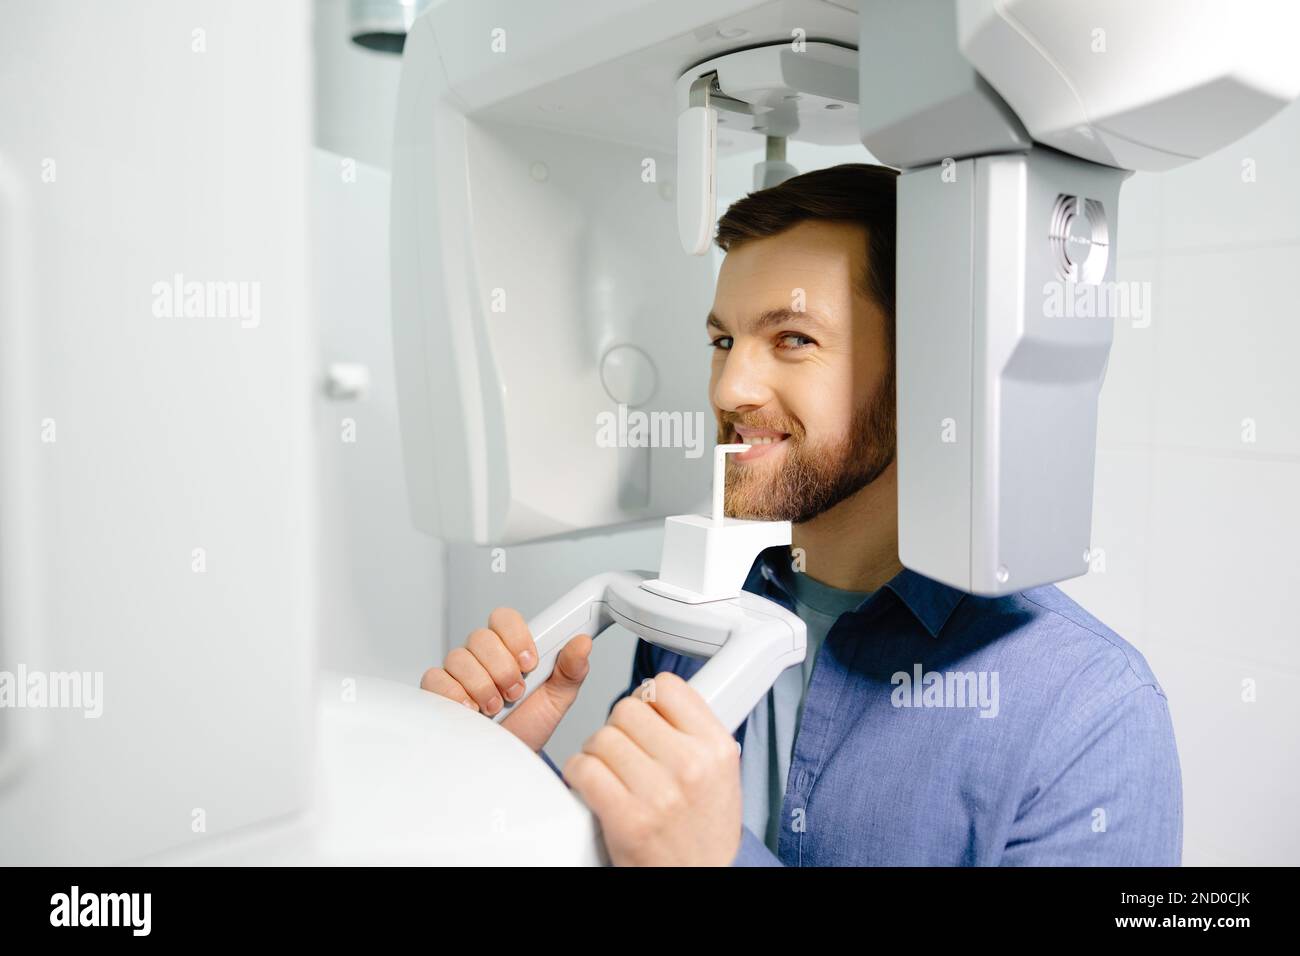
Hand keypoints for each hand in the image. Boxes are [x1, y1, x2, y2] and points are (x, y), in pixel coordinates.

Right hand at [420, 606, 592, 751]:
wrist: (509, 758)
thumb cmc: (530, 724)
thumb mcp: (557, 698)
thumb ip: (571, 668)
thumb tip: (582, 643)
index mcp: (510, 648)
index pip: (504, 619)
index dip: (516, 636)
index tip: (529, 662)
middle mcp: (481, 656)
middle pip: (481, 637)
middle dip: (502, 668)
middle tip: (514, 691)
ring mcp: (458, 672)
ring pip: (460, 658)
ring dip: (483, 686)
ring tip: (495, 707)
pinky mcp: (437, 690)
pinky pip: (437, 679)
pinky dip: (456, 695)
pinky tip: (471, 710)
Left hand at [562, 671, 741, 865]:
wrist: (704, 881)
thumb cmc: (706, 834)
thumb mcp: (721, 774)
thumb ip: (694, 733)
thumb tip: (656, 696)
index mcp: (716, 748)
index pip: (667, 686)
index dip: (648, 698)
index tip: (645, 714)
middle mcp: (691, 765)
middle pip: (627, 709)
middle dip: (618, 728)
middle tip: (625, 751)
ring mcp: (659, 793)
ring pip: (602, 738)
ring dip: (597, 753)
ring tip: (610, 773)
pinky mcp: (628, 819)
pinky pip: (584, 769)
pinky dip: (578, 774)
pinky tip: (591, 785)